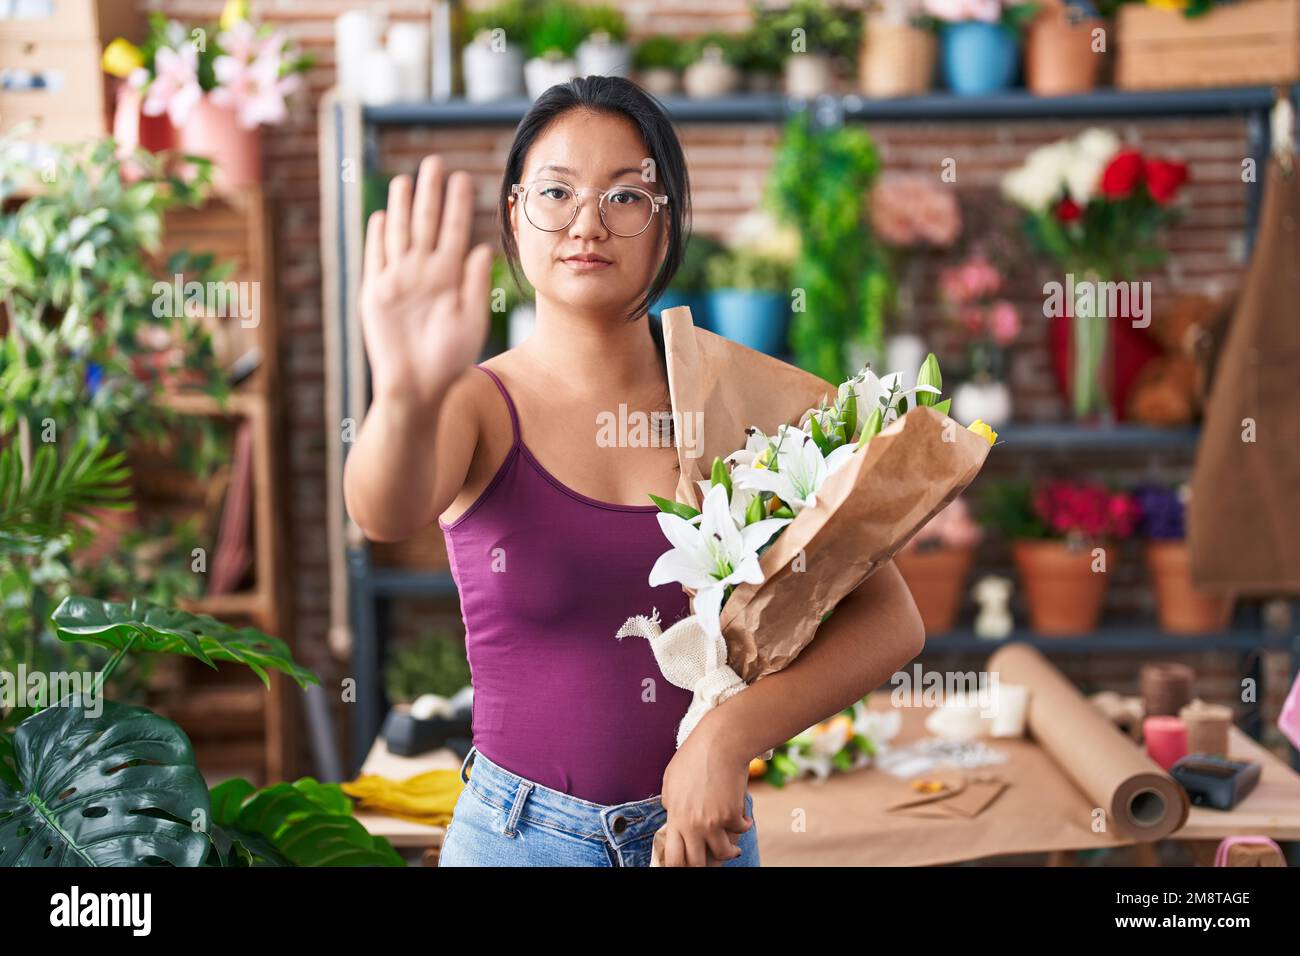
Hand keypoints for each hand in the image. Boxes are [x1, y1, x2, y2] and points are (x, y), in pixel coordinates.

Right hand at [359, 155, 493, 407]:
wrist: (418, 385)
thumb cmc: (450, 358)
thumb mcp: (472, 321)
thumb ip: (476, 285)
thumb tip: (483, 249)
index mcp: (451, 277)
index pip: (455, 231)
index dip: (458, 205)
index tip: (464, 177)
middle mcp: (424, 272)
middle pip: (426, 224)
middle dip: (430, 194)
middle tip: (435, 162)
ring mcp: (399, 280)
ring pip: (399, 234)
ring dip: (401, 207)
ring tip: (405, 180)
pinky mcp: (375, 293)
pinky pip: (375, 258)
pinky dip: (377, 238)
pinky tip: (380, 216)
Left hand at [658, 723, 752, 866]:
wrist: (720, 743)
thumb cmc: (695, 756)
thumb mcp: (671, 778)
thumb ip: (670, 801)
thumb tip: (672, 812)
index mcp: (675, 817)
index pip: (674, 858)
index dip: (681, 866)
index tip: (689, 862)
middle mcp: (693, 825)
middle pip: (697, 864)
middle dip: (705, 865)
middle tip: (710, 858)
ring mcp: (713, 822)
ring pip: (724, 853)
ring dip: (729, 850)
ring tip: (732, 846)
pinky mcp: (733, 815)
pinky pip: (742, 830)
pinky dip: (744, 824)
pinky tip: (742, 816)